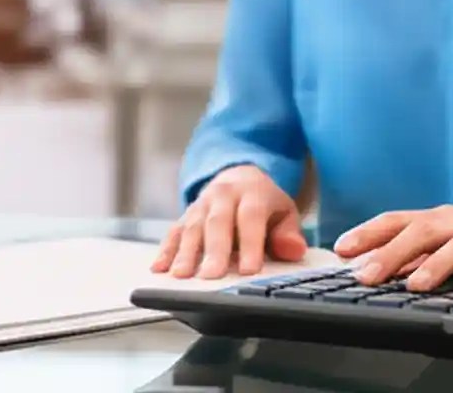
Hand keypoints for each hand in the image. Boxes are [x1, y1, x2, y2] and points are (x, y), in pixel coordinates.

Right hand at [152, 165, 306, 278]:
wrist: (237, 177)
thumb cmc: (263, 202)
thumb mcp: (284, 212)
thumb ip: (289, 233)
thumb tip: (293, 250)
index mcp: (251, 192)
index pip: (251, 218)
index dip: (250, 244)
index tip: (249, 270)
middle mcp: (222, 195)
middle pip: (217, 223)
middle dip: (214, 251)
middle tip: (211, 276)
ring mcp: (200, 205)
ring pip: (192, 228)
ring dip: (185, 253)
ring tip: (182, 276)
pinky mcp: (185, 216)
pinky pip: (173, 232)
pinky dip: (165, 251)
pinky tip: (159, 269)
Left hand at [333, 200, 452, 292]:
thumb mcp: (448, 242)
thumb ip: (414, 252)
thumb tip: (368, 268)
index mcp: (439, 219)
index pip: (397, 220)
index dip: (368, 233)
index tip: (341, 250)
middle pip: (423, 231)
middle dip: (391, 253)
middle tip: (367, 276)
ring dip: (437, 264)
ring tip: (416, 284)